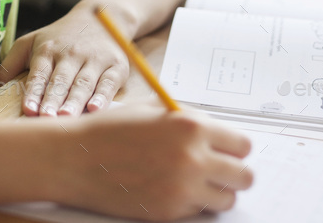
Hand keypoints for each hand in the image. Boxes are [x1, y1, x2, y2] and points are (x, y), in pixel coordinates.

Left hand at [0, 2, 129, 116]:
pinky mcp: (115, 65)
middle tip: (46, 119)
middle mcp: (71, 54)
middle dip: (53, 100)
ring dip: (74, 101)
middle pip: (61, 80)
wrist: (102, 15)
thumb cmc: (61, 36)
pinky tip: (95, 109)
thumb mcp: (33, 41)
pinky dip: (103, 96)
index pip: (39, 74)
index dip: (34, 92)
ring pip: (83, 83)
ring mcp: (94, 59)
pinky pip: (108, 83)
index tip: (28, 110)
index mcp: (48, 50)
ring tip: (66, 118)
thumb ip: (11, 62)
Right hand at [52, 105, 253, 219]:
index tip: (229, 149)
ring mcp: (181, 190)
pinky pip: (199, 213)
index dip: (236, 147)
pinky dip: (193, 204)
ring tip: (197, 180)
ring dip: (217, 191)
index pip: (243, 145)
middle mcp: (192, 158)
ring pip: (226, 200)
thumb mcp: (157, 110)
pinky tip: (174, 189)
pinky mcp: (168, 214)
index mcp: (191, 126)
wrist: (77, 158)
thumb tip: (218, 133)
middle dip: (235, 172)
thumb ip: (191, 120)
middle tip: (220, 168)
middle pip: (244, 176)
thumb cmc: (114, 129)